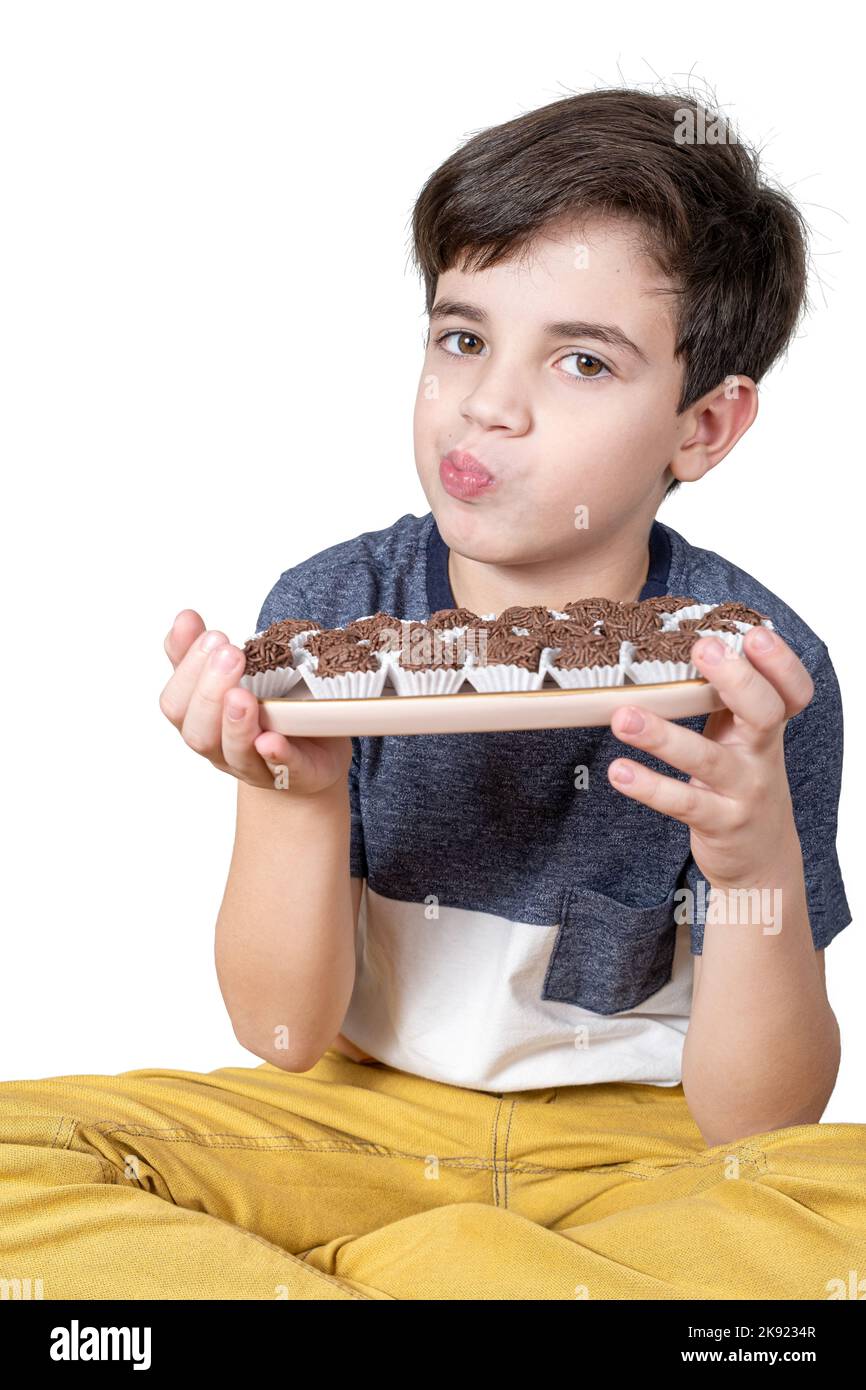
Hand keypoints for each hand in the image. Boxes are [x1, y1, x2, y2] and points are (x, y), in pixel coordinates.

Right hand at [159, 609, 352, 793]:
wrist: (315, 750)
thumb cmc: (268, 708)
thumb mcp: (235, 678)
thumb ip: (203, 653)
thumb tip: (184, 617)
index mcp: (202, 723)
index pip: (176, 705)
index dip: (188, 672)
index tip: (213, 637)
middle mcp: (222, 750)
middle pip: (199, 734)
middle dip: (210, 692)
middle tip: (231, 654)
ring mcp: (258, 767)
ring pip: (235, 755)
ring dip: (236, 724)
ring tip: (242, 696)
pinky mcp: (297, 775)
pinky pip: (284, 771)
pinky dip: (276, 755)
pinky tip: (271, 740)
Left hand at [607, 628, 814, 888]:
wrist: (760, 858)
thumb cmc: (740, 781)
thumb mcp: (743, 739)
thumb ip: (724, 698)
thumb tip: (673, 642)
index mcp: (768, 726)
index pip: (791, 690)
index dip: (781, 662)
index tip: (754, 633)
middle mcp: (762, 754)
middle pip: (764, 712)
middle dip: (736, 679)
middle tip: (702, 648)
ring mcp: (743, 791)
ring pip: (707, 759)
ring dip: (663, 737)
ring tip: (623, 718)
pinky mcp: (720, 823)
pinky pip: (684, 803)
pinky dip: (650, 786)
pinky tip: (619, 771)